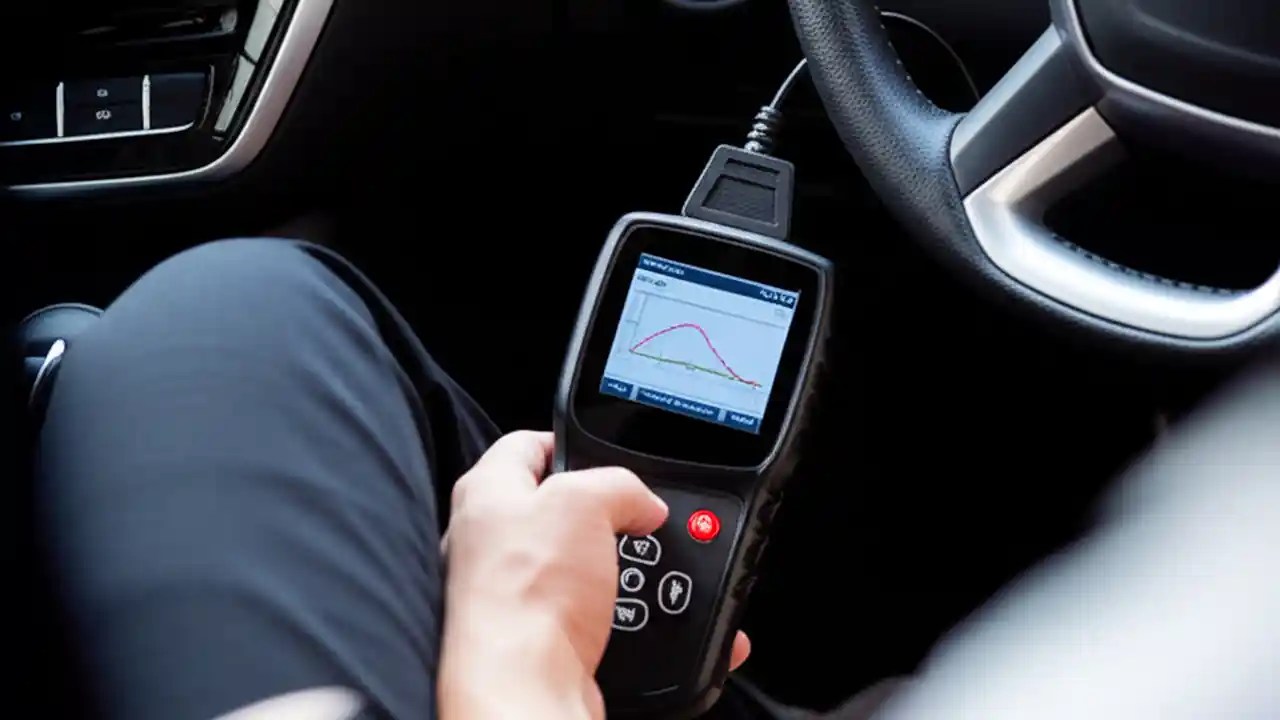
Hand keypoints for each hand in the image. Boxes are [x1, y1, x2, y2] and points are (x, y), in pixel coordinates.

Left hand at [438, 431, 749, 718]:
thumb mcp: (586, 502)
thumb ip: (619, 485)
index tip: (608, 457)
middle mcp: (487, 542)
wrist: (524, 690)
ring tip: (645, 571)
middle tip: (639, 518)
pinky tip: (640, 616)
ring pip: (577, 565)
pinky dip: (619, 615)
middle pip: (557, 508)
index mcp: (486, 493)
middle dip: (606, 513)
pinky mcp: (534, 638)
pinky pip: (587, 615)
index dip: (571, 443)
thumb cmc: (529, 596)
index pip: (527, 445)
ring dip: (618, 568)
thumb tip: (642, 503)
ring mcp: (509, 594)